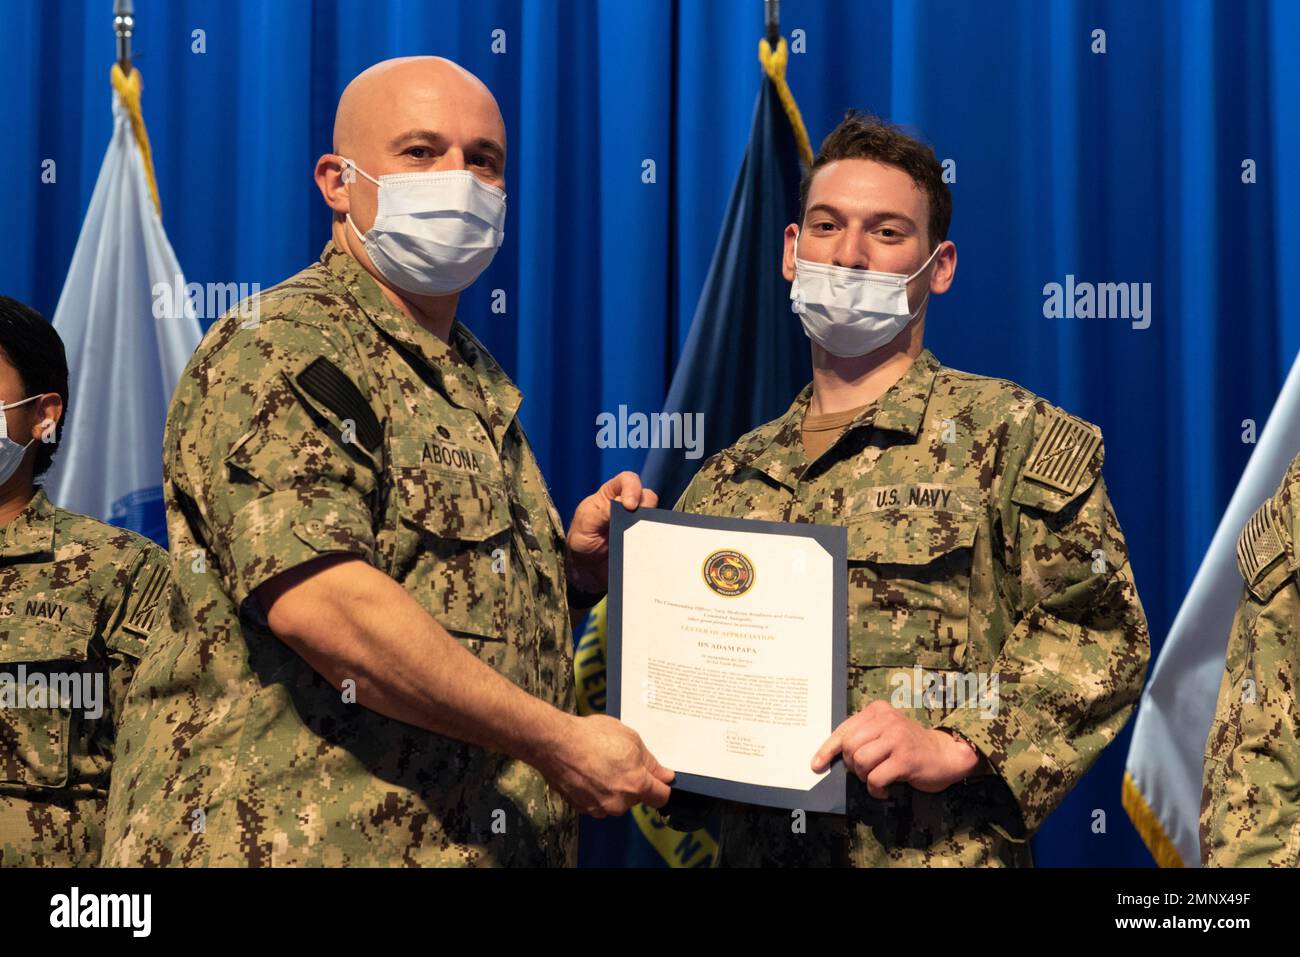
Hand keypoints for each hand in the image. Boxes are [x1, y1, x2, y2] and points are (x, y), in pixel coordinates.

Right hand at [540, 714, 674, 817]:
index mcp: (636, 785)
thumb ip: (651, 762)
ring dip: (614, 788)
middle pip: (636, 798)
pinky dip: (596, 792)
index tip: (658, 778)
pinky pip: (598, 802)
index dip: (662, 786)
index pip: (661, 797)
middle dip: (633, 783)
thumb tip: (666, 776)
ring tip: (599, 765)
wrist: (555, 744)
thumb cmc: (593, 736)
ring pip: (616, 801)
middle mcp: (620, 803)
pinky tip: (587, 773)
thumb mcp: (630, 739)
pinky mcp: (582, 809)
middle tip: (619, 761)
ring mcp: (599, 808)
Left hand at [566, 471, 657, 594]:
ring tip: (640, 538)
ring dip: (650, 525)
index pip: (627, 480)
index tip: (629, 506)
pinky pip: (655, 537)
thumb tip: (624, 503)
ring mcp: (637, 524)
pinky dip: (654, 540)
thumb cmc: (580, 541)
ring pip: (654, 516)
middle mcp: (627, 507)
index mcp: (610, 496)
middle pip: (647, 497)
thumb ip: (603, 512)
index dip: (633, 488)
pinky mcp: (643, 541)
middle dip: (645, 507)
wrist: (585, 571)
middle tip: (636, 524)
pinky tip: (645, 548)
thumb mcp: (586, 523)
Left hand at [811, 700, 980, 797]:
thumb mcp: (885, 732)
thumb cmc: (909, 747)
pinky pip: (876, 779)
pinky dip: (876, 790)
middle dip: (853, 766)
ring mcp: (897, 738)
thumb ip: (862, 736)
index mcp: (878, 710)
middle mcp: (887, 720)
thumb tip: (828, 756)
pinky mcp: (906, 759)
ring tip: (876, 779)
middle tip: (866, 772)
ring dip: (865, 777)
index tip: (816, 764)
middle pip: (850, 747)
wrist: (945, 755)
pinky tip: (885, 790)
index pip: (844, 730)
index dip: (827, 749)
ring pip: (860, 762)